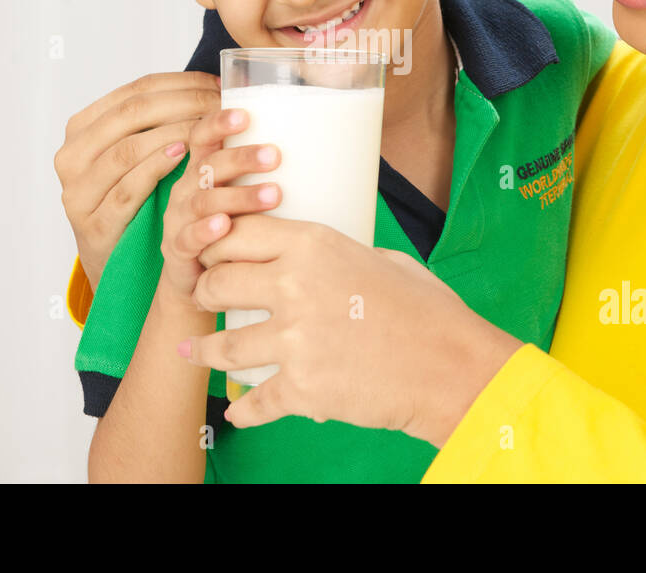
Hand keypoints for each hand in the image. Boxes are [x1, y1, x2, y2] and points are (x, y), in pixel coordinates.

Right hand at [53, 71, 220, 289]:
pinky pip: (129, 189)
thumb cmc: (137, 200)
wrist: (115, 260)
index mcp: (83, 127)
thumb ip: (161, 122)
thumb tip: (220, 85)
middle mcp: (72, 155)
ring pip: (129, 149)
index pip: (136, 91)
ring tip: (214, 129)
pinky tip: (186, 155)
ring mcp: (78, 191)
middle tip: (225, 106)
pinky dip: (158, 168)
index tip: (221, 86)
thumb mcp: (141, 155)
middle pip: (132, 114)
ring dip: (178, 134)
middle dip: (185, 105)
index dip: (182, 84)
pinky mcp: (94, 224)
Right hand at [156, 109, 284, 307]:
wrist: (199, 279)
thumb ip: (268, 175)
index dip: (218, 124)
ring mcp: (179, 220)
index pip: (202, 137)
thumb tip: (325, 149)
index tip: (246, 115)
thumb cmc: (232, 230)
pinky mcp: (178, 251)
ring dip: (238, 196)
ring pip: (203, 201)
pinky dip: (205, 231)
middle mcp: (186, 190)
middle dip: (241, 158)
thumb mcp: (244, 197)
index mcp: (201, 171)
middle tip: (276, 156)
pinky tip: (225, 226)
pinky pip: (188, 238)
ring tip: (274, 194)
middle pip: (208, 166)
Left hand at [182, 215, 523, 446]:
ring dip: (205, 351)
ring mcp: (294, 340)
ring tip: (194, 354)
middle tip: (204, 299)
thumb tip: (317, 256)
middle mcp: (294, 287)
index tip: (210, 253)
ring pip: (223, 345)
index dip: (215, 243)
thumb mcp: (381, 259)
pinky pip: (254, 402)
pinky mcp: (301, 389)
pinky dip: (243, 410)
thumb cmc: (428, 309)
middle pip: (217, 284)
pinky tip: (235, 411)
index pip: (236, 233)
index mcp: (313, 245)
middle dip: (204, 293)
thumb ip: (338, 255)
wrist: (451, 366)